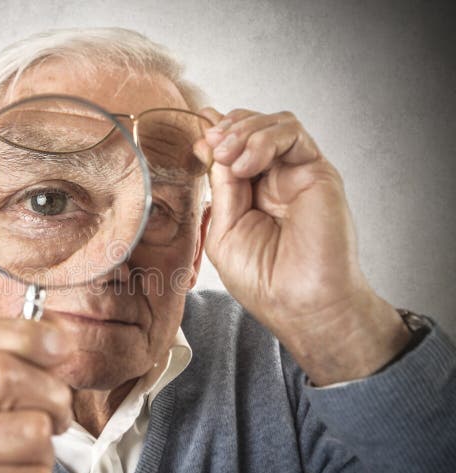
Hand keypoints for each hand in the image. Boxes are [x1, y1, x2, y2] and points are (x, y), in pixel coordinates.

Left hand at [198, 108, 409, 384]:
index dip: (215, 136)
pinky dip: (265, 139)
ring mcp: (296, 174)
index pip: (232, 149)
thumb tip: (213, 148)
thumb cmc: (265, 281)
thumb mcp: (224, 231)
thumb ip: (221, 190)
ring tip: (228, 155)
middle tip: (211, 144)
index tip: (198, 136)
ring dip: (244, 131)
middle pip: (252, 128)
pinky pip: (292, 134)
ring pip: (273, 124)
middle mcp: (275, 180)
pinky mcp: (318, 172)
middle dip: (227, 129)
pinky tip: (247, 164)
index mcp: (249, 194)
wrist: (301, 304)